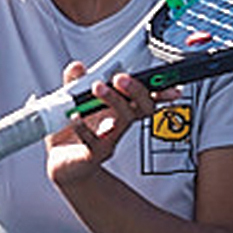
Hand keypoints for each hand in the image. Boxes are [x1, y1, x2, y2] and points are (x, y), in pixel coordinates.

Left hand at [45, 62, 169, 189]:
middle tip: (121, 78)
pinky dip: (83, 128)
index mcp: (118, 110)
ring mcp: (108, 141)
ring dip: (114, 101)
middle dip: (136, 91)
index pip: (145, 99)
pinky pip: (93, 143)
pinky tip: (75, 117)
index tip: (169, 83)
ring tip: (98, 87)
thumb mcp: (71, 102)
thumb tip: (77, 67)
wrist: (62, 166)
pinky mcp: (92, 155)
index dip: (161, 92)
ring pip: (122, 122)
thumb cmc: (74, 135)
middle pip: (142, 108)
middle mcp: (117, 125)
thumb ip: (75, 83)